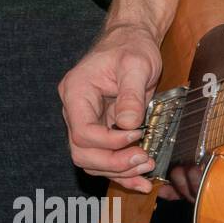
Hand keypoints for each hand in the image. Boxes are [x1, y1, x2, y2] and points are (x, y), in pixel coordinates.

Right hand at [58, 23, 163, 194]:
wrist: (132, 42)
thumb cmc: (132, 48)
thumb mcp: (136, 65)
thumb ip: (131, 95)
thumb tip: (129, 124)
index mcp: (77, 93)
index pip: (83, 131)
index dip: (110, 142)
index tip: (136, 136)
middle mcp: (76, 111)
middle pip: (83, 153)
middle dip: (114, 163)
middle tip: (143, 160)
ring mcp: (89, 123)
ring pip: (93, 161)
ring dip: (119, 172)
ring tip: (146, 169)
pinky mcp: (103, 131)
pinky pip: (106, 158)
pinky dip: (123, 172)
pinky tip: (141, 180)